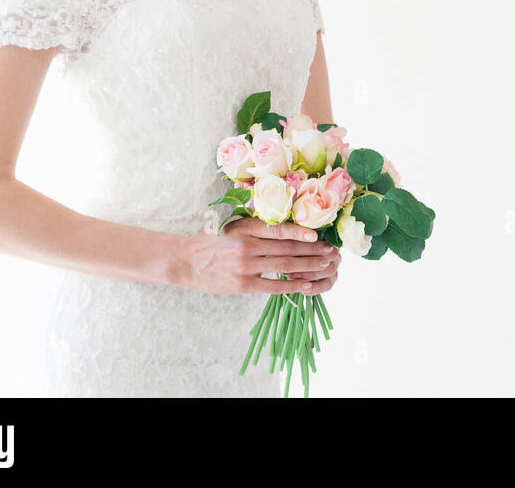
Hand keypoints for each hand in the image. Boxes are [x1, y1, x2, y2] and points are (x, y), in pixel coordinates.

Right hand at [173, 216, 340, 295]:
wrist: (185, 262)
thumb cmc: (211, 244)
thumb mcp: (232, 229)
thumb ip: (256, 229)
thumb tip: (286, 229)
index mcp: (245, 228)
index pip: (279, 229)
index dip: (301, 232)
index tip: (318, 234)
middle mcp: (247, 245)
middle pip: (287, 247)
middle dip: (312, 250)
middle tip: (329, 251)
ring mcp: (245, 266)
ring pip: (284, 265)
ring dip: (308, 265)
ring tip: (324, 265)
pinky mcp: (242, 285)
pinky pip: (273, 285)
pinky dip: (291, 285)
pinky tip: (305, 284)